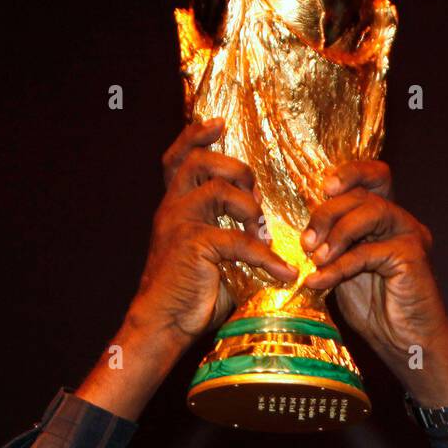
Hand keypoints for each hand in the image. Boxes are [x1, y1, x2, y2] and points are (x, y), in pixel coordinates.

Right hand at [127, 117, 297, 348]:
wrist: (163, 324)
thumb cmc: (188, 296)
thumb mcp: (211, 259)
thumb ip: (231, 237)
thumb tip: (268, 237)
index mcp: (174, 207)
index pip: (178, 158)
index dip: (196, 135)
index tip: (219, 123)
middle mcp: (173, 209)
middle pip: (198, 160)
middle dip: (235, 168)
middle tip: (253, 194)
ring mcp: (180, 224)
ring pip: (218, 189)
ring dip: (249, 206)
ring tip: (261, 231)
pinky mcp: (193, 244)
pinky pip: (238, 239)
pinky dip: (266, 257)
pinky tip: (284, 272)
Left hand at [299, 159, 447, 404]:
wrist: (405, 342)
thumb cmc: (376, 309)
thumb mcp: (342, 270)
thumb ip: (331, 247)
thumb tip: (302, 233)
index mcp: (385, 219)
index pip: (373, 176)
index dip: (348, 173)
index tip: (322, 189)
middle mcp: (400, 221)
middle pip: (366, 191)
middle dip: (328, 211)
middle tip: (307, 241)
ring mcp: (410, 235)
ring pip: (371, 211)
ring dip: (336, 233)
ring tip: (316, 259)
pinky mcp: (413, 255)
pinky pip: (369, 250)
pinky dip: (340, 265)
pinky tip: (321, 281)